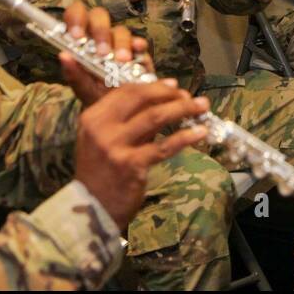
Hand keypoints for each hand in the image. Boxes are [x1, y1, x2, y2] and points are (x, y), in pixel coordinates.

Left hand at [59, 2, 154, 106]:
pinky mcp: (138, 52)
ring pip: (120, 30)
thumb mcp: (83, 89)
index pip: (75, 14)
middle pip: (99, 16)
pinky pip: (139, 43)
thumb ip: (73, 74)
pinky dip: (138, 45)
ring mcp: (120, 42)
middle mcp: (100, 36)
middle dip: (100, 31)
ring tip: (121, 61)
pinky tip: (137, 51)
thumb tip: (63, 56)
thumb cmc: (96, 97)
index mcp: (81, 39)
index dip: (76, 19)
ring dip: (120, 44)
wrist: (120, 113)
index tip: (77, 36)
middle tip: (102, 52)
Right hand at [73, 80, 208, 227]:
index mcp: (93, 117)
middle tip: (189, 95)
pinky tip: (199, 132)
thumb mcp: (104, 139)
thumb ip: (129, 121)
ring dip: (182, 109)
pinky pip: (163, 146)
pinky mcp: (131, 165)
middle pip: (141, 98)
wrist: (92, 208)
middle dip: (170, 93)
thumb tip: (163, 101)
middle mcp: (101, 127)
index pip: (126, 91)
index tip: (173, 85)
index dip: (153, 85)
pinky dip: (184, 137)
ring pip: (155, 117)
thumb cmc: (101, 172)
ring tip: (201, 106)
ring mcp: (115, 146)